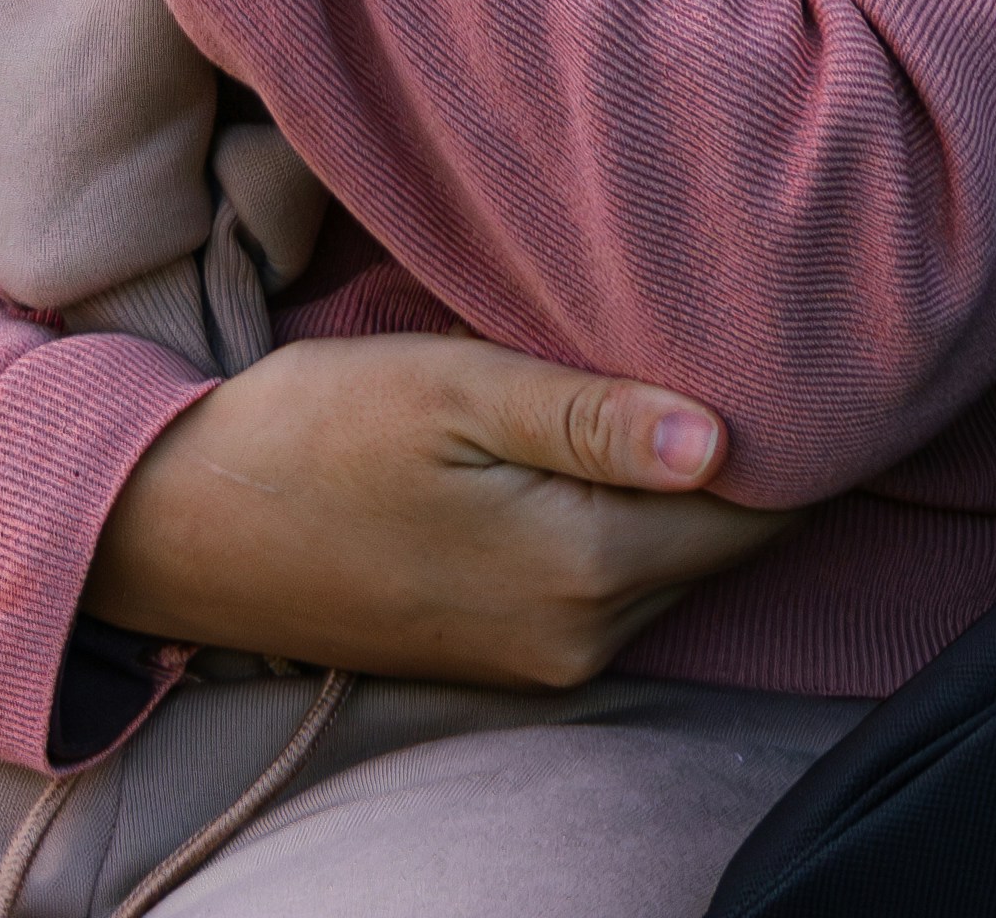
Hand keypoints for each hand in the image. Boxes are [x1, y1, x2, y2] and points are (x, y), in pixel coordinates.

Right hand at [85, 331, 795, 688]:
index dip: (804, 427)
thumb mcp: (452, 391)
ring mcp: (542, 656)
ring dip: (697, 487)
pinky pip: (621, 582)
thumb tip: (724, 445)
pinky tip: (627, 443)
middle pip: (730, 542)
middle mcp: (578, 635)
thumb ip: (591, 419)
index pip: (761, 509)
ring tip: (703, 375)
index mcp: (579, 566)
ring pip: (678, 564)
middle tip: (776, 339)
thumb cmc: (311, 432)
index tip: (820, 343)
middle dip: (761, 454)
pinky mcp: (506, 651)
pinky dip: (640, 517)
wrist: (174, 527)